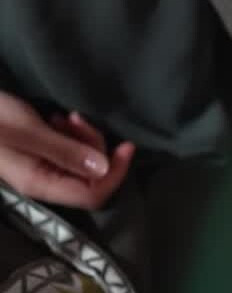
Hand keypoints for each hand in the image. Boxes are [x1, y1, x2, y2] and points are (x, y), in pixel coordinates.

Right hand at [0, 91, 133, 208]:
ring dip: (81, 137)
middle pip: (92, 176)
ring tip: (64, 116)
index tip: (126, 146)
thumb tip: (102, 168)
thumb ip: (63, 151)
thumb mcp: (26, 131)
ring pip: (82, 161)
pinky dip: (70, 134)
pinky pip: (69, 152)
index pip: (93, 195)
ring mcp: (42, 169)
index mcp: (40, 183)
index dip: (115, 174)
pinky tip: (57, 119)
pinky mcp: (39, 156)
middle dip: (94, 146)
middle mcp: (44, 181)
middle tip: (76, 119)